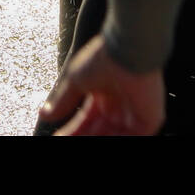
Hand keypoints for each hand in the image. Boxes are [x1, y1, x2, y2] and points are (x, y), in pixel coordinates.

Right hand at [39, 35, 165, 135]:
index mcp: (105, 94)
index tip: (57, 137)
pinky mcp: (149, 120)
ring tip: (74, 145)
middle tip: (63, 143)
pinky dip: (113, 142)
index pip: (86, 121)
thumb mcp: (75, 80)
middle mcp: (119, 104)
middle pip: (98, 131)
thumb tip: (46, 114)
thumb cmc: (105, 56)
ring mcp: (134, 113)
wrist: (127, 50)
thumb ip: (62, 100)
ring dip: (92, 141)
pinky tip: (94, 143)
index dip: (71, 131)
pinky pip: (130, 138)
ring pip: (112, 137)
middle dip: (80, 138)